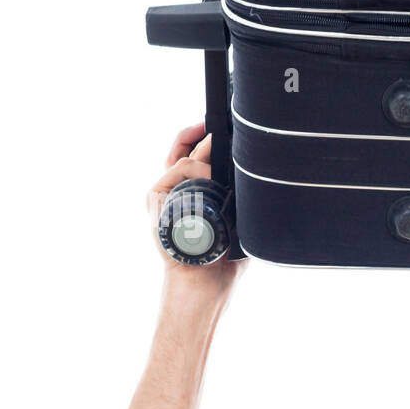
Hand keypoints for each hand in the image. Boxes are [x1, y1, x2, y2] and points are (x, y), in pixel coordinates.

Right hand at [146, 121, 246, 299]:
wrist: (204, 282)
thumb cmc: (224, 257)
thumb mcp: (239, 219)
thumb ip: (240, 196)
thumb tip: (254, 170)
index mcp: (193, 195)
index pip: (193, 156)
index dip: (203, 138)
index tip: (220, 127)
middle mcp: (175, 191)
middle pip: (183, 149)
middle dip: (201, 135)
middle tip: (218, 126)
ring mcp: (163, 194)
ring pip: (182, 156)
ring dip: (205, 153)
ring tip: (222, 160)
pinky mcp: (155, 198)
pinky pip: (177, 168)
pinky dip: (195, 167)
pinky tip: (211, 174)